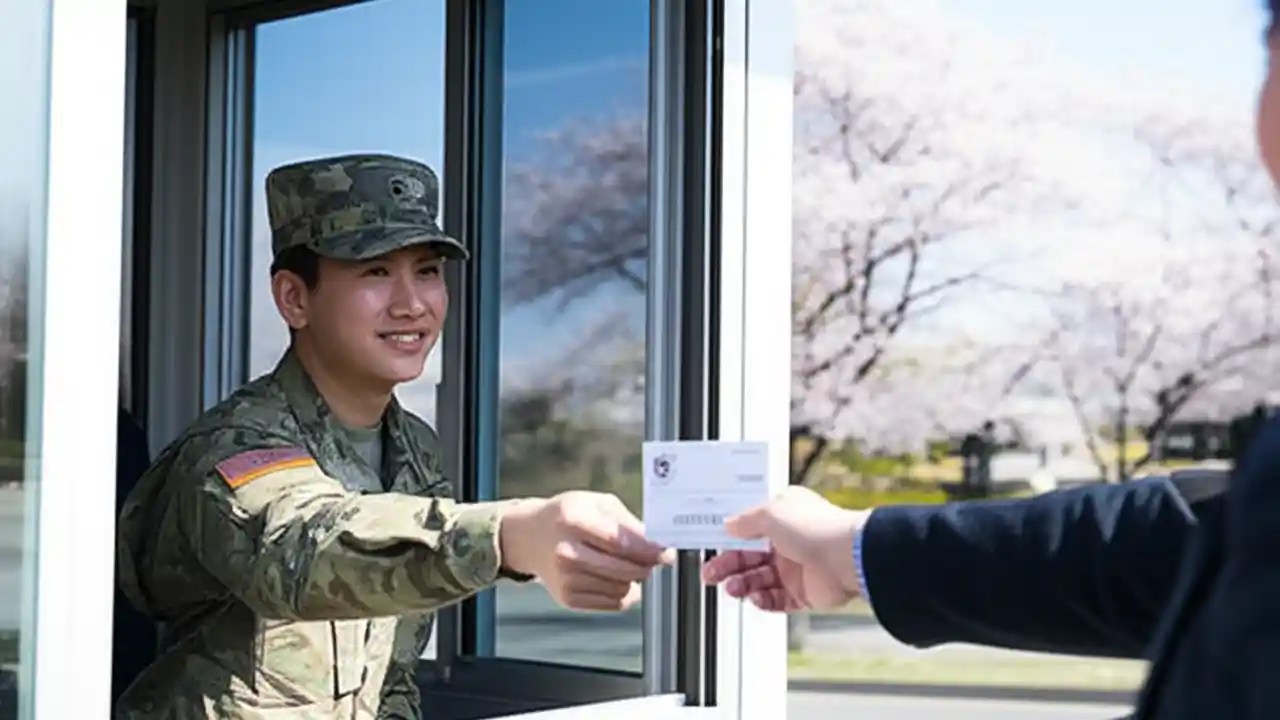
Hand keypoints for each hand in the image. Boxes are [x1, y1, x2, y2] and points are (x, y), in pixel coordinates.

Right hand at [499, 491, 674, 610]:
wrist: (531, 537)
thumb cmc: (567, 516)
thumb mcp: (596, 503)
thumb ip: (627, 522)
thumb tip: (656, 543)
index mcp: (573, 521)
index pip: (619, 542)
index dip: (649, 550)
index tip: (666, 551)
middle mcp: (566, 552)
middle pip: (623, 569)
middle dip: (646, 565)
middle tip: (655, 558)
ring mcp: (566, 579)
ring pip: (622, 588)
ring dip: (633, 578)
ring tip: (625, 562)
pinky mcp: (569, 598)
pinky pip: (613, 602)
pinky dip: (622, 591)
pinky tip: (613, 575)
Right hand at [701, 486, 868, 611]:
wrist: (848, 558)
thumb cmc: (814, 527)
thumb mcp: (770, 513)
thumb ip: (745, 521)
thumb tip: (729, 525)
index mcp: (783, 516)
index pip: (749, 527)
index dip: (728, 536)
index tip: (710, 544)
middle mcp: (789, 541)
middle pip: (750, 556)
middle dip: (728, 565)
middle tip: (710, 574)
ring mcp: (797, 568)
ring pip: (760, 579)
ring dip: (743, 584)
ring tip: (732, 588)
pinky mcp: (804, 593)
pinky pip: (777, 599)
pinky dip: (764, 600)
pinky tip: (755, 598)